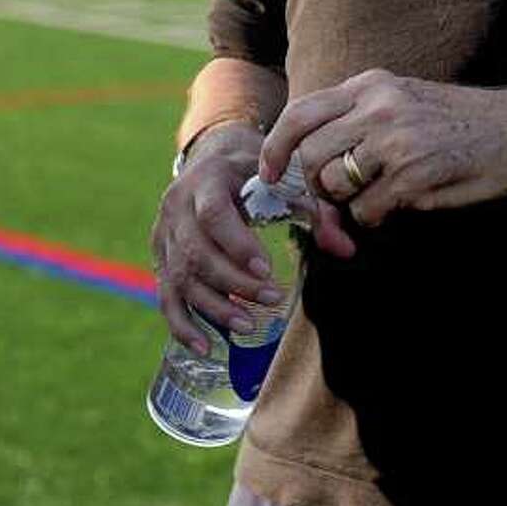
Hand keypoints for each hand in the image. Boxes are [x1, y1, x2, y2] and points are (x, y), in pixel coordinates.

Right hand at [149, 126, 352, 353]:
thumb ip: (316, 211)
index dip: (237, 245)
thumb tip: (345, 250)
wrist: (214, 159)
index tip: (267, 269)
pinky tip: (205, 346)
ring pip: (180, 277)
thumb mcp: (285, 179)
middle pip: (196, 251)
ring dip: (214, 306)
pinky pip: (166, 296)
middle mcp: (176, 206)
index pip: (213, 214)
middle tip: (272, 299)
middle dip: (234, 283)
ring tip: (249, 325)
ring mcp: (163, 234)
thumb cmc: (255, 172)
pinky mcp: (161, 258)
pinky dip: (183, 325)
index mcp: (206, 180)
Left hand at [260, 69, 506, 226]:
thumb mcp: (405, 99)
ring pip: (335, 186)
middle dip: (315, 189)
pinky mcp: (412, 177)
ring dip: (349, 203)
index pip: (300, 112)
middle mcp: (377, 108)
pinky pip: (367, 211)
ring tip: (381, 196)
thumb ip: (359, 120)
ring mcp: (394, 142)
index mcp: (370, 85)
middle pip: (311, 157)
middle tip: (334, 204)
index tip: (270, 172)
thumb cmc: (463, 123)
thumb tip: (311, 162)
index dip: (276, 147)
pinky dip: (378, 217)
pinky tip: (407, 202)